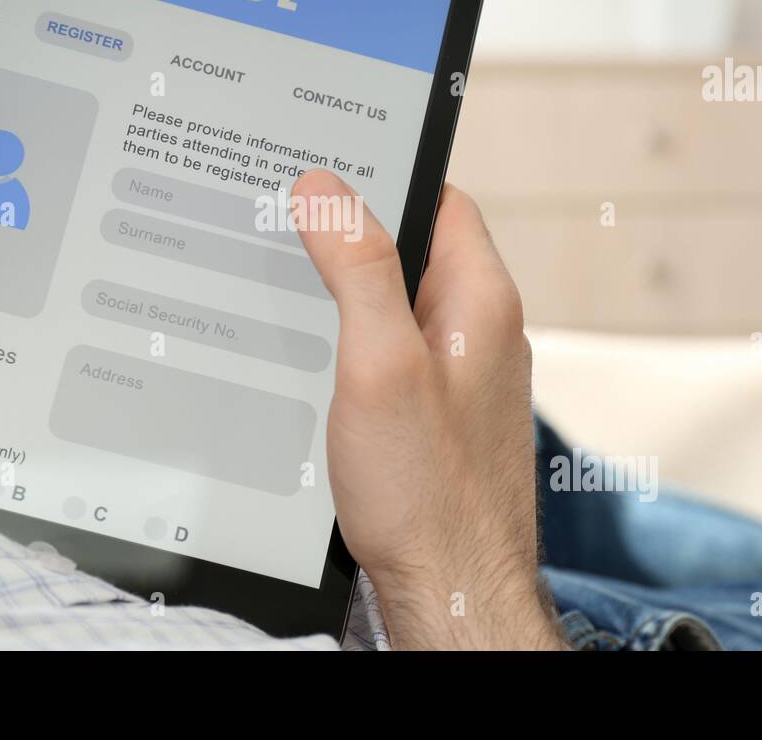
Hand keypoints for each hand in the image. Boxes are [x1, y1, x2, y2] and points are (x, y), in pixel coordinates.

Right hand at [294, 169, 564, 649]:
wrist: (450, 593)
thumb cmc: (428, 494)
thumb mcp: (380, 366)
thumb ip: (358, 271)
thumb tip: (325, 189)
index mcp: (480, 302)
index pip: (441, 200)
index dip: (384, 175)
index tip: (324, 168)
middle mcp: (478, 332)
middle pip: (413, 249)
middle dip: (350, 234)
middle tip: (281, 228)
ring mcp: (459, 375)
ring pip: (397, 303)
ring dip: (347, 293)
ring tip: (283, 289)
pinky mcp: (437, 414)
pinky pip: (392, 351)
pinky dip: (352, 342)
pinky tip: (309, 361)